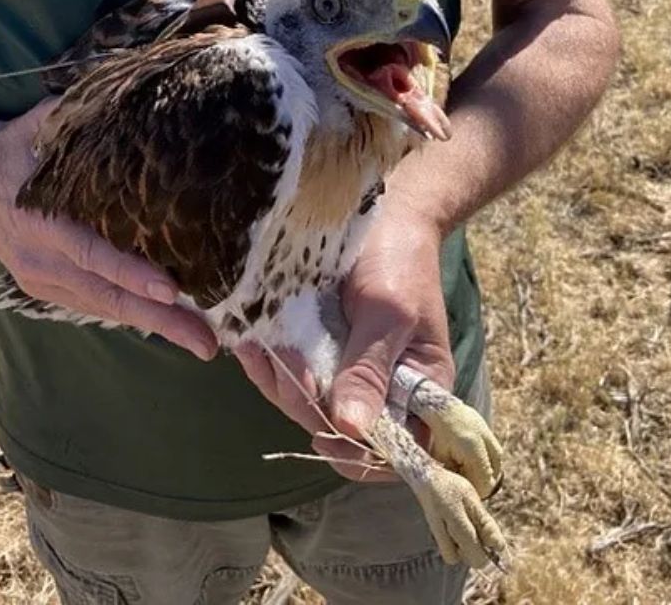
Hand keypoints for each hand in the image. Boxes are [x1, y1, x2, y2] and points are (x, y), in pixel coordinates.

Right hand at [0, 97, 218, 360]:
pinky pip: (95, 306)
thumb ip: (80, 118)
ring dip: (155, 326)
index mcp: (40, 219)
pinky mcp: (46, 291)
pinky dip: (133, 315)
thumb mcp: (39, 125)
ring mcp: (42, 280)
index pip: (91, 251)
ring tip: (203, 341)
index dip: (131, 272)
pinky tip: (172, 323)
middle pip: (107, 296)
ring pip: (105, 309)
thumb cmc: (14, 146)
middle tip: (207, 343)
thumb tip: (136, 94)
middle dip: (160, 320)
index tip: (170, 289)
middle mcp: (40, 259)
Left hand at [237, 209, 452, 480]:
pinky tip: (248, 345)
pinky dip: (266, 367)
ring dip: (279, 384)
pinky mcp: (317, 358)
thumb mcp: (389, 312)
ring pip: (305, 408)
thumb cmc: (400, 261)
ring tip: (262, 351)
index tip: (326, 432)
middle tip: (287, 365)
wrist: (382, 215)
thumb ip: (369, 368)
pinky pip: (287, 380)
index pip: (399, 453)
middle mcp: (384, 395)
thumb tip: (354, 428)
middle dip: (306, 405)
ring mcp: (347, 378)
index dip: (361, 455)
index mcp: (421, 394)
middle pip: (340, 434)